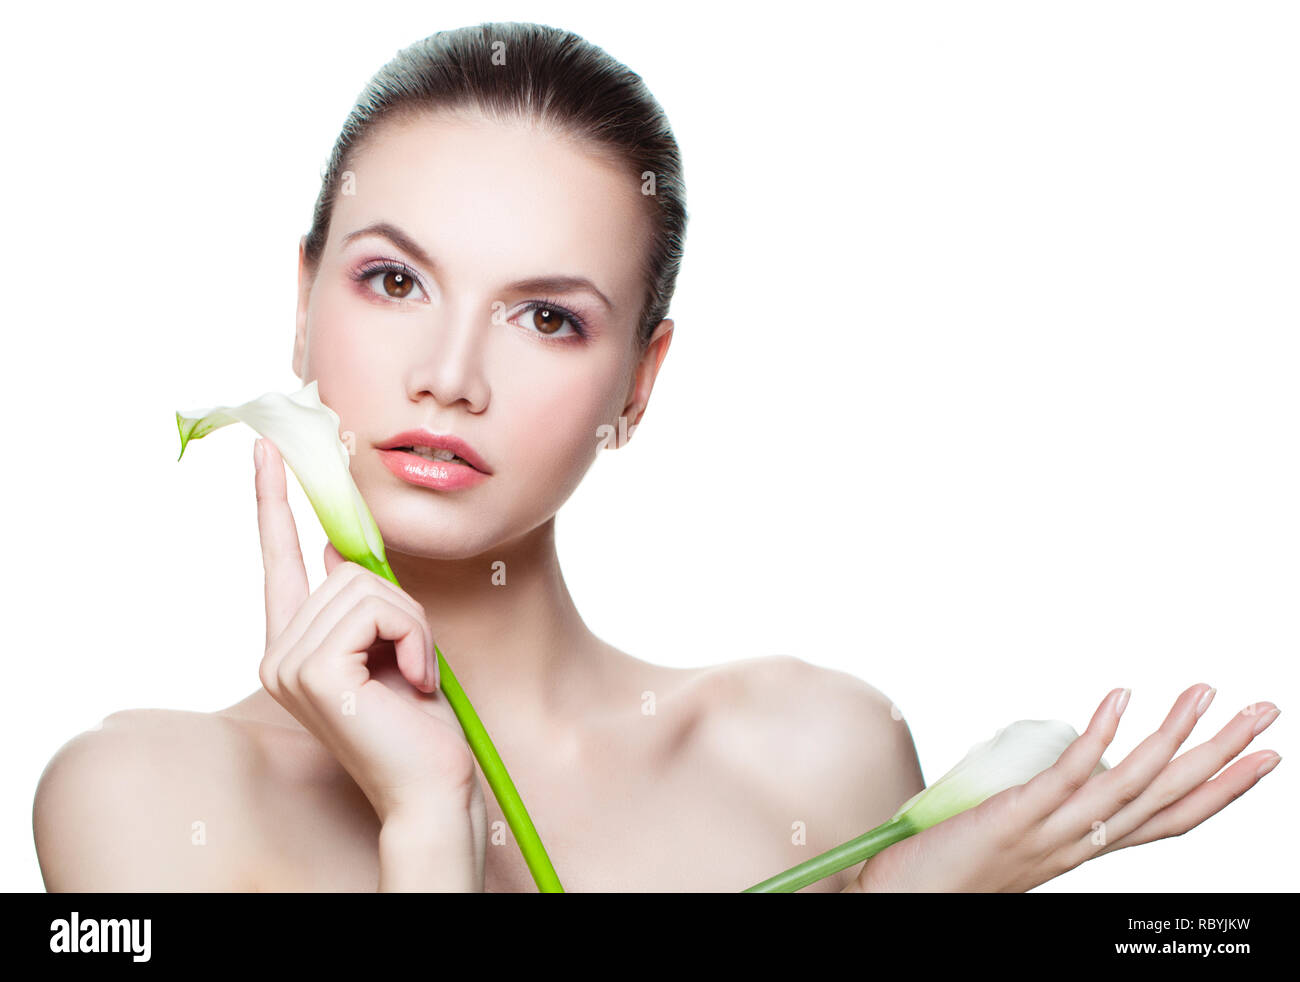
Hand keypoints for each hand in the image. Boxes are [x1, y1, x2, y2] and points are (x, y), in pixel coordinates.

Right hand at [253, 437, 486, 866]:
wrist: (431, 785)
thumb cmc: (419, 721)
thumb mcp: (393, 645)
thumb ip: (360, 600)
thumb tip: (339, 546)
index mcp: (294, 644)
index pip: (278, 559)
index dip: (272, 501)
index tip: (268, 450)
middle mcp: (279, 652)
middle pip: (348, 569)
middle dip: (403, 608)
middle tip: (415, 662)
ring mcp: (288, 663)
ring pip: (366, 586)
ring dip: (412, 626)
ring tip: (413, 675)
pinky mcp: (313, 671)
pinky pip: (376, 610)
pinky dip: (412, 638)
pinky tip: (413, 682)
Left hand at [854, 683, 1280, 891]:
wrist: (898, 903)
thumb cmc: (946, 867)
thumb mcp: (1015, 835)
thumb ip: (1044, 807)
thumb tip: (1065, 769)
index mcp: (1084, 848)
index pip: (1169, 820)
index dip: (1220, 790)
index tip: (1262, 757)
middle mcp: (1078, 845)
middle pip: (1167, 799)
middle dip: (1222, 755)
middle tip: (1267, 712)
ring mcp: (1050, 833)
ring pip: (1130, 785)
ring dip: (1173, 735)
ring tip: (1204, 691)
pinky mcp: (1015, 817)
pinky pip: (1067, 775)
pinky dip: (1098, 735)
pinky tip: (1119, 696)